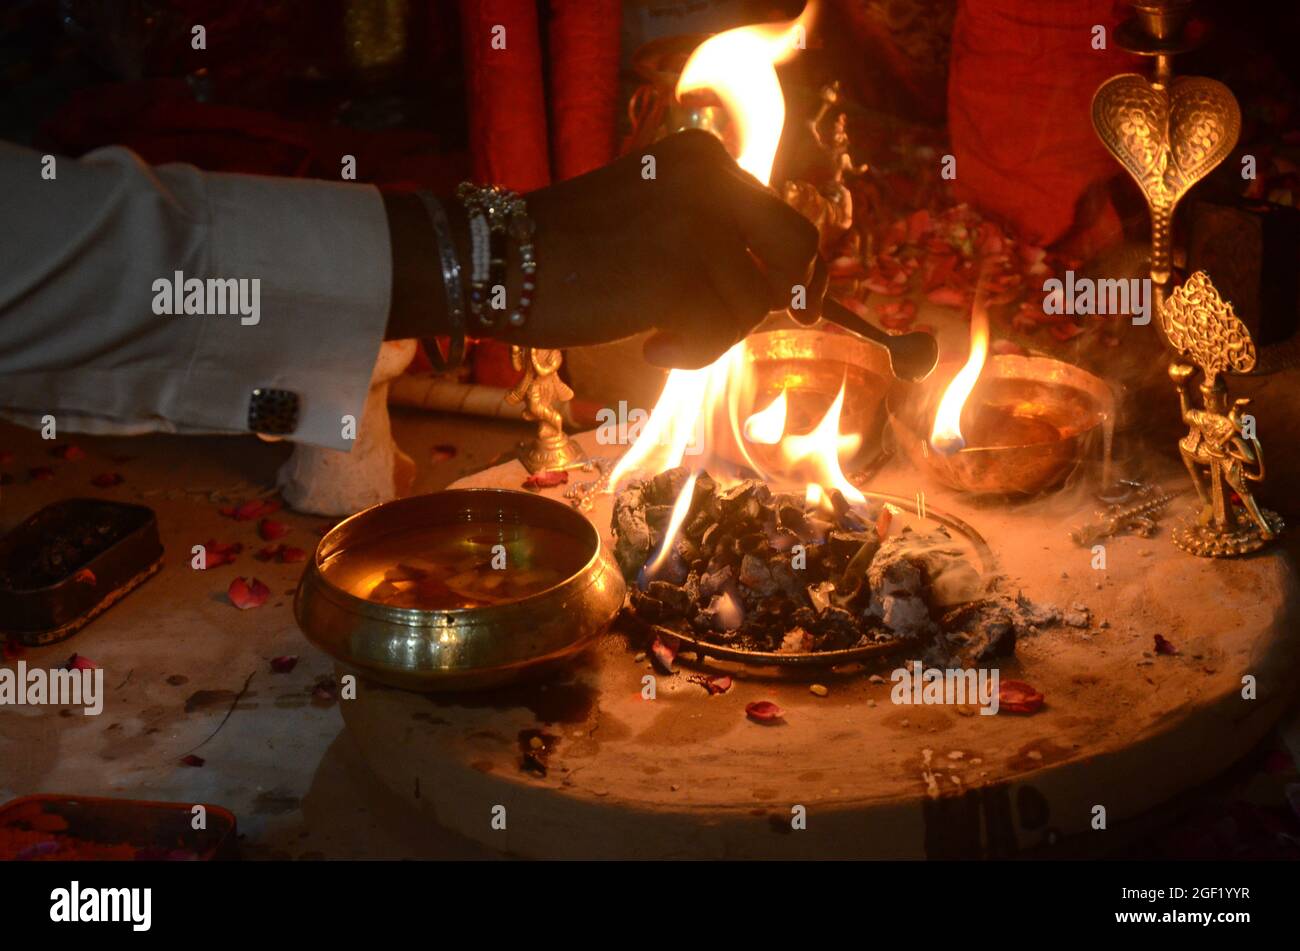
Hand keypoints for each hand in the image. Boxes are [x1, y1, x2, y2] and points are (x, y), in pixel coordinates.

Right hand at [518, 130, 825, 367]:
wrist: (503, 261)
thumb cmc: (570, 250)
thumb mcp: (654, 213)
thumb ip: (710, 232)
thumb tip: (785, 287)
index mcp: (704, 157)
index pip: (780, 211)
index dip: (792, 263)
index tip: (795, 299)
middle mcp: (710, 180)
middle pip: (797, 246)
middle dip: (792, 292)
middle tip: (789, 322)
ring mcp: (697, 226)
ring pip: (754, 304)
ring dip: (716, 335)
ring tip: (663, 336)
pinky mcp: (679, 277)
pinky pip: (720, 336)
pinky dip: (692, 354)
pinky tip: (651, 348)